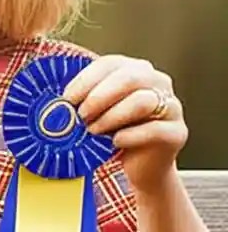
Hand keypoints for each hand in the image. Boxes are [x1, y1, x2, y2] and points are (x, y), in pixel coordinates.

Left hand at [62, 54, 184, 193]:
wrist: (140, 168)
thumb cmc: (113, 136)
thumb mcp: (96, 114)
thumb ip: (83, 102)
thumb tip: (54, 103)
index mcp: (135, 70)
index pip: (110, 63)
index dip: (86, 79)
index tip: (67, 98)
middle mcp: (157, 83)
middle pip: (130, 77)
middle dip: (99, 96)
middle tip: (80, 115)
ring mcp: (171, 107)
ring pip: (142, 100)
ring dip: (112, 116)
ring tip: (93, 131)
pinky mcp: (177, 132)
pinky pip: (155, 129)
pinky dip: (130, 135)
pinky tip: (114, 142)